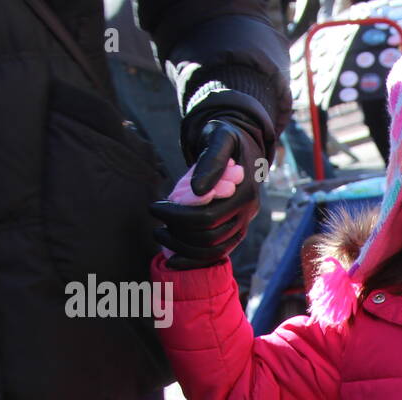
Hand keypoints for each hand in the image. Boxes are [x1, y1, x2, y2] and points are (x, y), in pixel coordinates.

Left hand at [150, 116, 264, 269]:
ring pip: (212, 251)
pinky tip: (172, 260)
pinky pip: (217, 255)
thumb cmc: (223, 137)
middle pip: (209, 237)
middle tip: (155, 220)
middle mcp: (247, 213)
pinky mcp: (235, 233)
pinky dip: (194, 261)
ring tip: (159, 233)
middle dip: (177, 232)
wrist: (238, 146)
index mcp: (244, 193)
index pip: (207, 217)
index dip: (177, 216)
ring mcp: (243, 225)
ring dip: (182, 248)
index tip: (154, 207)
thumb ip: (211, 160)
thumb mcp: (219, 137)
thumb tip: (198, 191)